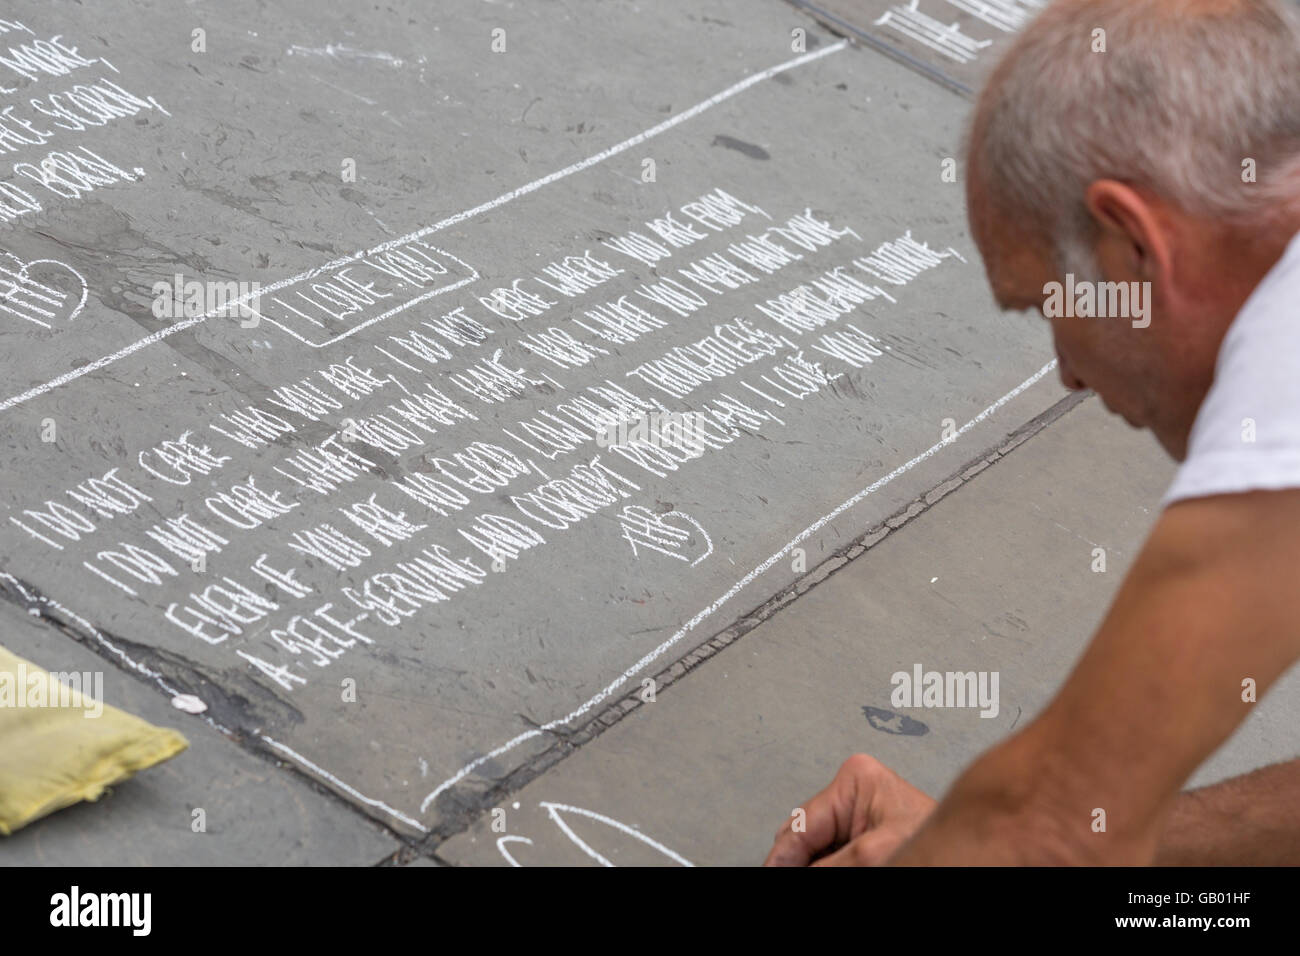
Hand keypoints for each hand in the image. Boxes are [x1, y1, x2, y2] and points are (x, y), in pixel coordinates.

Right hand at [763, 754, 934, 865]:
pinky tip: (834, 868)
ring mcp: (863, 818)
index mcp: (855, 780)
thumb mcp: (872, 854)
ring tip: (826, 867)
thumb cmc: (941, 838)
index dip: (780, 860)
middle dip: (798, 860)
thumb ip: (828, 864)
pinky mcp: (872, 838)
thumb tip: (791, 870)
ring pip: (817, 851)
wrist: (977, 848)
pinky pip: (834, 856)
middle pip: (804, 838)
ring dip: (814, 864)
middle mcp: (856, 796)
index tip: (771, 873)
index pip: (799, 825)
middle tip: (785, 873)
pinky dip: (830, 866)